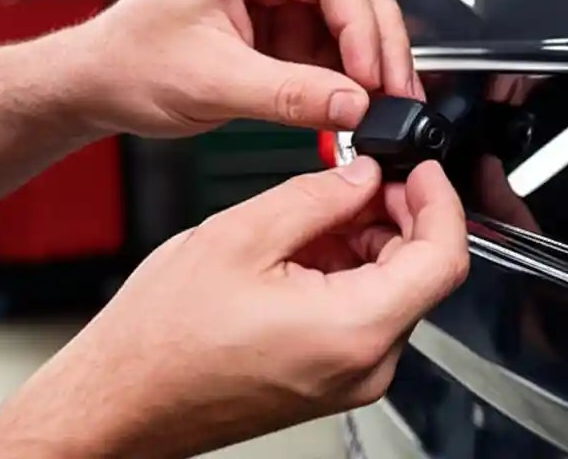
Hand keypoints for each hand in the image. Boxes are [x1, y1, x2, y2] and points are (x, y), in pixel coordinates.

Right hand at [0, 158, 467, 457]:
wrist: (123, 398)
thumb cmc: (162, 340)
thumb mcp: (241, 236)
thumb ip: (317, 196)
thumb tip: (361, 175)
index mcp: (353, 330)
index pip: (444, 258)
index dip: (439, 201)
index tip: (419, 168)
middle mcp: (364, 366)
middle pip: (420, 274)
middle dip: (395, 216)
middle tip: (355, 178)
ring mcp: (350, 380)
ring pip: (391, 292)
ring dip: (366, 243)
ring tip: (314, 214)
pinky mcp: (331, 382)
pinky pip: (363, 316)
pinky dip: (347, 273)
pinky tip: (302, 250)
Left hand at [64, 0, 420, 137]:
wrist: (95, 88)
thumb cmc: (128, 64)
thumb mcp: (212, 83)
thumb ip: (290, 95)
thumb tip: (353, 105)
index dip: (363, 25)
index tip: (374, 75)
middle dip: (380, 42)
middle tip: (397, 92)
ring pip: (349, 20)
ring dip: (370, 62)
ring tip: (383, 106)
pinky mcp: (277, 34)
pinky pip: (330, 49)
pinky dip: (349, 79)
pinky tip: (357, 106)